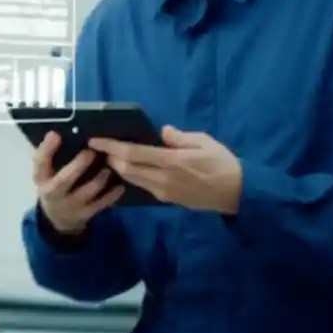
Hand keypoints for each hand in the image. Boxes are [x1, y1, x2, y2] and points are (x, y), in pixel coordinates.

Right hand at [32, 131, 124, 234]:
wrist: (58, 217)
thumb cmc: (54, 183)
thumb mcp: (47, 171)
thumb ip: (53, 155)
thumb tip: (64, 131)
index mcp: (41, 178)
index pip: (39, 163)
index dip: (46, 149)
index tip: (56, 134)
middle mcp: (52, 193)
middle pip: (63, 181)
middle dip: (78, 166)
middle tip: (91, 152)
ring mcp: (69, 206)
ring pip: (85, 193)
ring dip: (99, 180)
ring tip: (109, 167)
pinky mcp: (84, 214)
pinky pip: (100, 205)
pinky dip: (111, 195)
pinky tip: (120, 185)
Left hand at [88, 126, 242, 213]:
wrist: (236, 193)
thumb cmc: (222, 162)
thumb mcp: (204, 141)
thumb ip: (180, 138)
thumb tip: (163, 132)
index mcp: (172, 161)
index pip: (133, 153)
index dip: (111, 146)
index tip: (95, 140)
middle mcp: (163, 178)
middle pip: (127, 169)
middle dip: (111, 158)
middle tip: (100, 148)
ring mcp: (164, 192)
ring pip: (133, 180)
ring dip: (119, 169)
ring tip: (110, 157)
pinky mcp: (167, 199)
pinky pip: (144, 186)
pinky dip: (132, 177)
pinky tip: (130, 169)